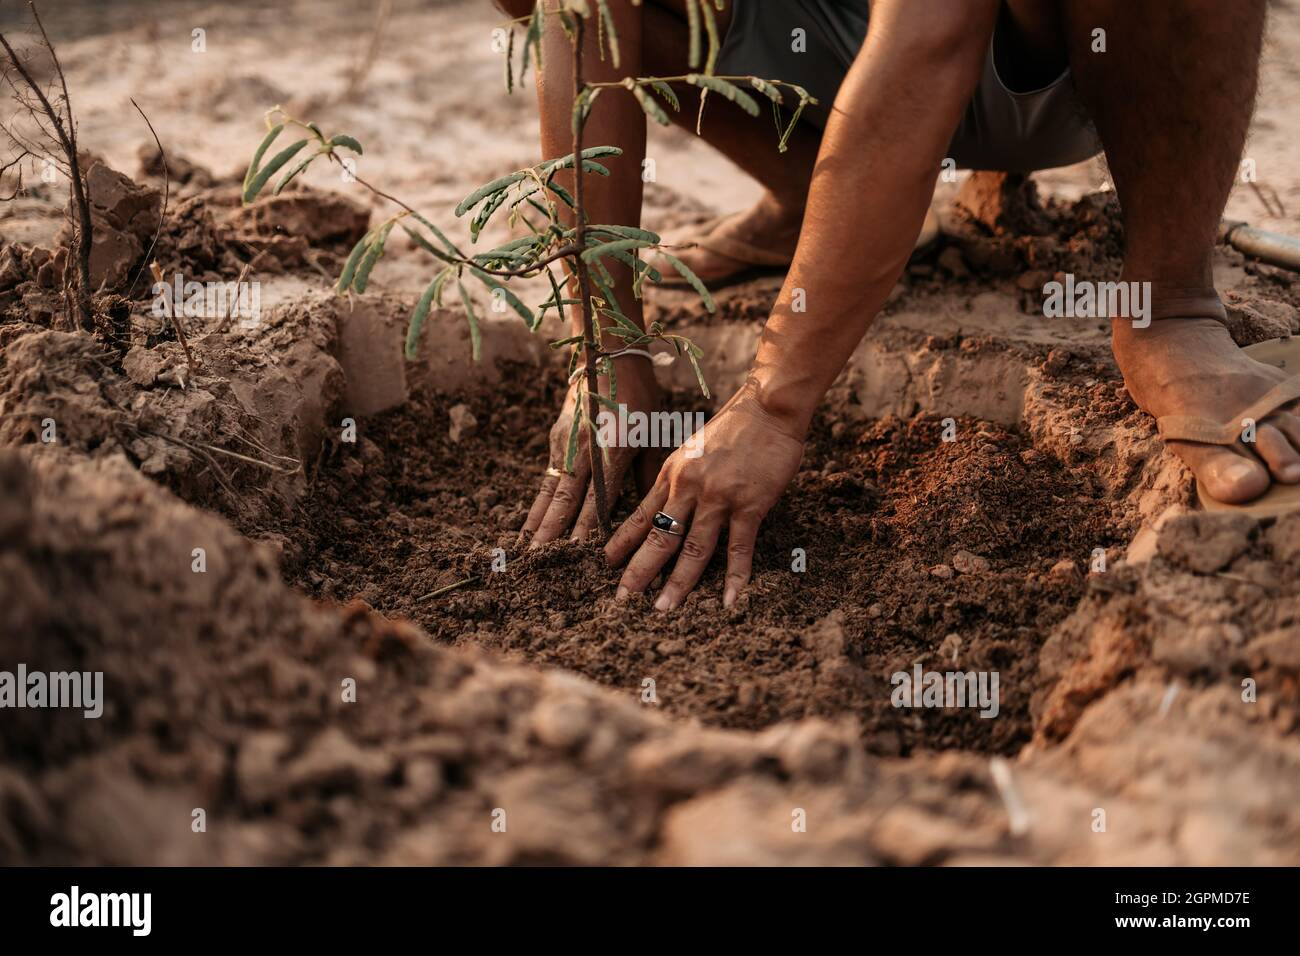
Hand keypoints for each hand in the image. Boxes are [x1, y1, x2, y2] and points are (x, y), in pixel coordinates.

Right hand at [522, 357, 665, 544]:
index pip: (598, 497)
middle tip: (540, 560)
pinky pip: (547, 477)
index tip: (578, 553)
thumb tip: (652, 513)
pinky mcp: (557, 438)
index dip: (587, 526)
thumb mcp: (654, 434)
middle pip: (566, 498)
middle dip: (552, 531)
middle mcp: (585, 449)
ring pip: (551, 489)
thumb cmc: (641, 398)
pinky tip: (530, 522)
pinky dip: (538, 502)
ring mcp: (567, 444)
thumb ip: (647, 475)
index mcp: (613, 450)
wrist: (608, 356)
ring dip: (538, 520)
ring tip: (526, 548)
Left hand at [604, 381, 805, 608]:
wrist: (767, 408)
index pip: (640, 516)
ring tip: (663, 609)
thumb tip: (669, 506)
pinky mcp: (749, 504)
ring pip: (693, 548)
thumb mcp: (693, 450)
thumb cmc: (734, 428)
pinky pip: (739, 547)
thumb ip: (680, 479)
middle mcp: (688, 488)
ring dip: (678, 582)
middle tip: (622, 600)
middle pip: (659, 537)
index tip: (603, 567)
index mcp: (672, 474)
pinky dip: (735, 577)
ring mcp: (719, 497)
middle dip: (638, 571)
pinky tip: (730, 600)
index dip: (621, 544)